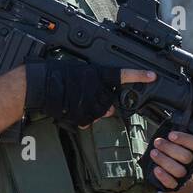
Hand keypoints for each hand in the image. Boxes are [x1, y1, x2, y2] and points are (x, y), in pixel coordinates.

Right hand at [24, 60, 154, 129]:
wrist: (39, 84)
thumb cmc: (55, 73)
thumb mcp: (78, 71)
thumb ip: (94, 81)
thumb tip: (103, 96)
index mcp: (98, 74)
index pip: (123, 74)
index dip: (139, 75)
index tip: (152, 76)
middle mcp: (97, 89)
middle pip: (110, 101)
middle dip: (105, 102)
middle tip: (90, 96)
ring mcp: (90, 105)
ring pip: (101, 113)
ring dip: (94, 111)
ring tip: (77, 102)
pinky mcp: (81, 116)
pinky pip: (87, 121)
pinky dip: (82, 118)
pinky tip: (72, 110)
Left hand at [150, 130, 192, 191]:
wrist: (188, 179)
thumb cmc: (184, 154)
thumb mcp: (188, 143)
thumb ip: (183, 136)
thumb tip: (173, 124)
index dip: (184, 139)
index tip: (171, 135)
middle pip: (185, 156)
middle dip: (169, 148)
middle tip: (158, 142)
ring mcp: (188, 176)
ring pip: (178, 170)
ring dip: (164, 160)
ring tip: (154, 153)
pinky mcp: (178, 186)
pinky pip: (172, 183)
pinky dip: (163, 176)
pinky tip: (156, 169)